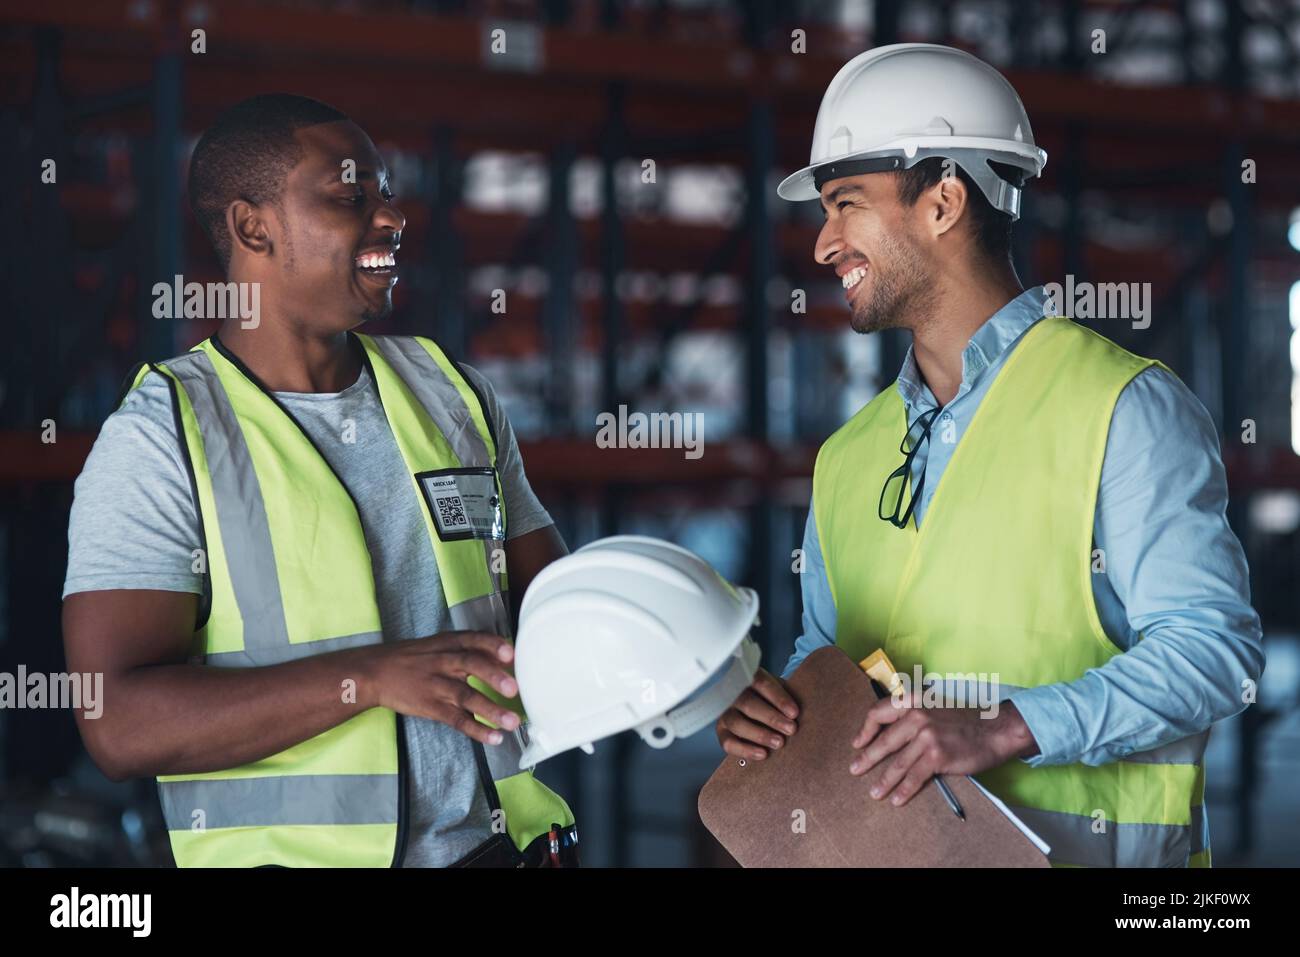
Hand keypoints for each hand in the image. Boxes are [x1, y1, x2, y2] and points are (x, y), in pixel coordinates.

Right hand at [369, 631, 522, 745]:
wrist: (376, 672)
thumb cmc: (416, 658)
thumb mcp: (441, 644)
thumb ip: (472, 649)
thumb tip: (509, 656)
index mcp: (450, 643)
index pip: (474, 639)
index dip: (492, 646)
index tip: (511, 654)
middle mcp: (445, 662)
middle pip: (471, 665)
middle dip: (493, 677)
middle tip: (513, 689)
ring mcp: (437, 685)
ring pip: (466, 696)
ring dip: (491, 710)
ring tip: (512, 722)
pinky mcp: (431, 707)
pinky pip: (456, 719)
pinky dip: (476, 729)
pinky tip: (494, 737)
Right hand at [715, 668, 799, 760]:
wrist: (757, 705)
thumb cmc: (772, 698)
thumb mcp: (780, 690)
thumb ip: (789, 695)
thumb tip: (808, 708)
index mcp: (749, 677)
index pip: (762, 684)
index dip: (779, 698)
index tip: (795, 713)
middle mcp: (733, 693)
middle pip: (749, 704)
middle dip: (772, 718)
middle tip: (791, 729)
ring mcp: (725, 712)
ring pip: (737, 723)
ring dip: (759, 734)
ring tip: (779, 743)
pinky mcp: (721, 731)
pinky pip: (728, 742)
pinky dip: (745, 749)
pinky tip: (763, 754)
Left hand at [848, 692, 1037, 806]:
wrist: (996, 728)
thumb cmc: (967, 719)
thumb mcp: (936, 706)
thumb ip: (914, 716)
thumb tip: (893, 736)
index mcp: (913, 701)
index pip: (878, 712)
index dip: (865, 730)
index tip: (858, 742)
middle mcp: (916, 716)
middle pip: (884, 741)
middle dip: (867, 758)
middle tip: (855, 769)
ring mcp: (926, 736)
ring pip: (897, 763)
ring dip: (883, 781)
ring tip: (874, 792)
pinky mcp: (936, 756)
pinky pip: (914, 777)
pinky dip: (904, 790)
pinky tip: (897, 799)